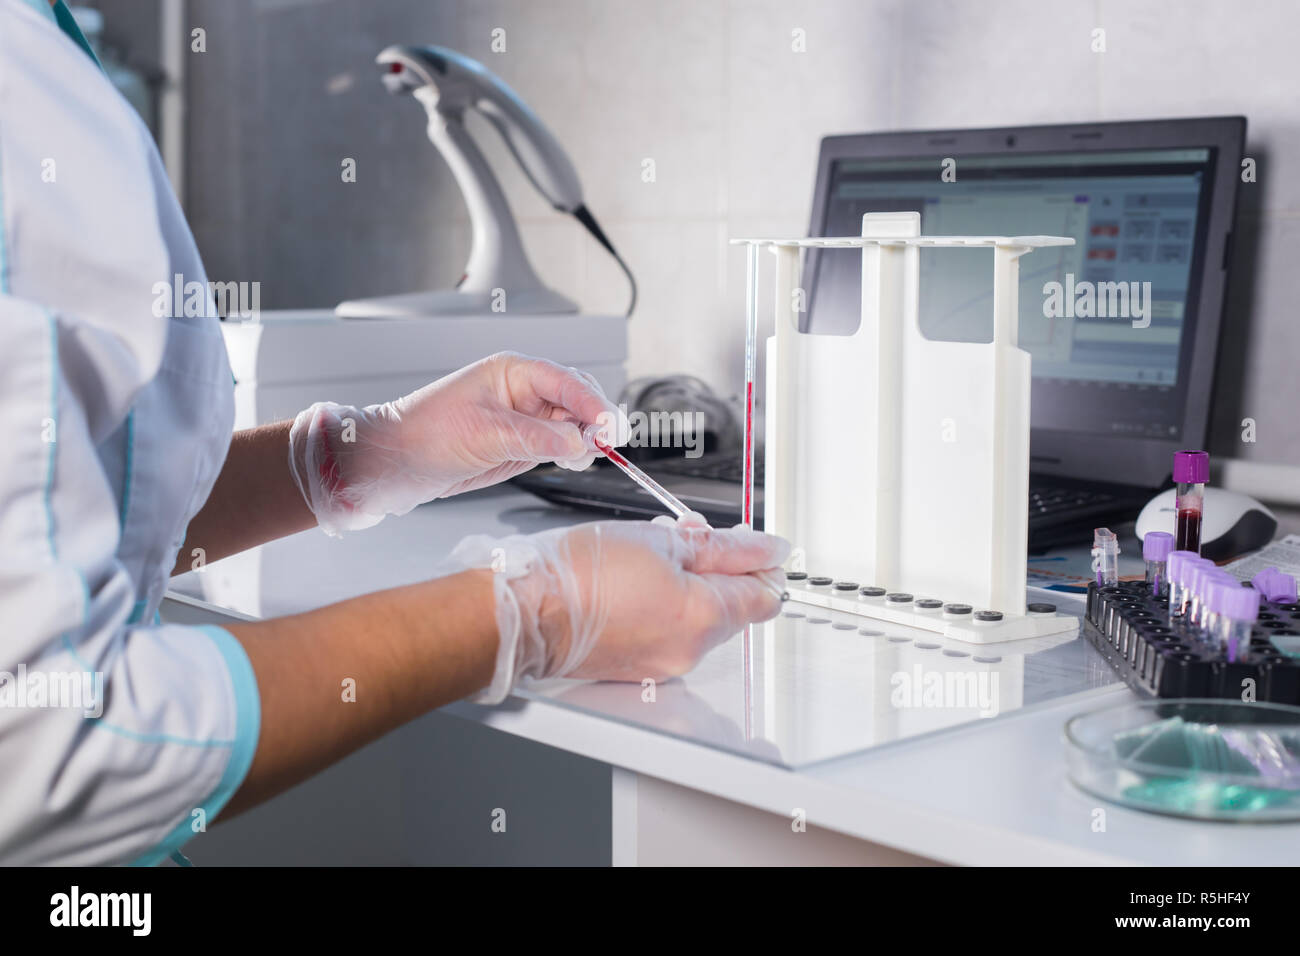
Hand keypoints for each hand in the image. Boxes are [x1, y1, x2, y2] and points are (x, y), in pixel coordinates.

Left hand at [288, 351, 622, 534]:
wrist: (393, 465)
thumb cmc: (423, 434)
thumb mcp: (483, 435)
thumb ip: (535, 438)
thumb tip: (579, 442)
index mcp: (512, 372)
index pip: (566, 382)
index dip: (592, 404)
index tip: (609, 427)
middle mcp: (523, 393)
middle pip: (578, 400)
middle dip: (595, 420)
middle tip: (606, 444)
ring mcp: (525, 420)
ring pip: (574, 425)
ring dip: (586, 439)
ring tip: (585, 455)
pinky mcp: (522, 445)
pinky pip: (560, 445)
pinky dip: (573, 453)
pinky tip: (574, 460)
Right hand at [441, 517, 790, 701]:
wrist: (525, 612)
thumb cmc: (579, 574)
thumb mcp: (662, 539)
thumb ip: (724, 546)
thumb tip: (765, 548)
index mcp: (704, 617)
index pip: (765, 595)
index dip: (762, 563)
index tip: (753, 544)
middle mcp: (690, 650)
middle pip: (731, 606)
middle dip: (719, 568)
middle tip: (690, 537)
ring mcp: (664, 664)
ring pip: (698, 618)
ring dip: (688, 584)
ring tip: (652, 553)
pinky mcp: (639, 669)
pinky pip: (668, 634)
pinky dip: (663, 606)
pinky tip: (635, 581)